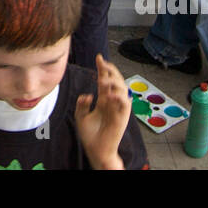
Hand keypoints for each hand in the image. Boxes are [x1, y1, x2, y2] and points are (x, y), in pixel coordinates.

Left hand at [75, 55, 129, 169]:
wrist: (96, 150)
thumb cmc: (90, 135)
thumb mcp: (81, 116)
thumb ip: (82, 104)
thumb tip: (87, 95)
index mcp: (103, 99)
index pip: (104, 80)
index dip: (103, 68)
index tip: (98, 57)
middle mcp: (112, 102)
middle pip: (115, 81)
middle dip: (110, 70)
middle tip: (102, 64)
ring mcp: (118, 108)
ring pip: (123, 89)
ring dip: (114, 82)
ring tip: (103, 80)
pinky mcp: (122, 117)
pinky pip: (125, 104)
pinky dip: (120, 97)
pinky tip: (111, 94)